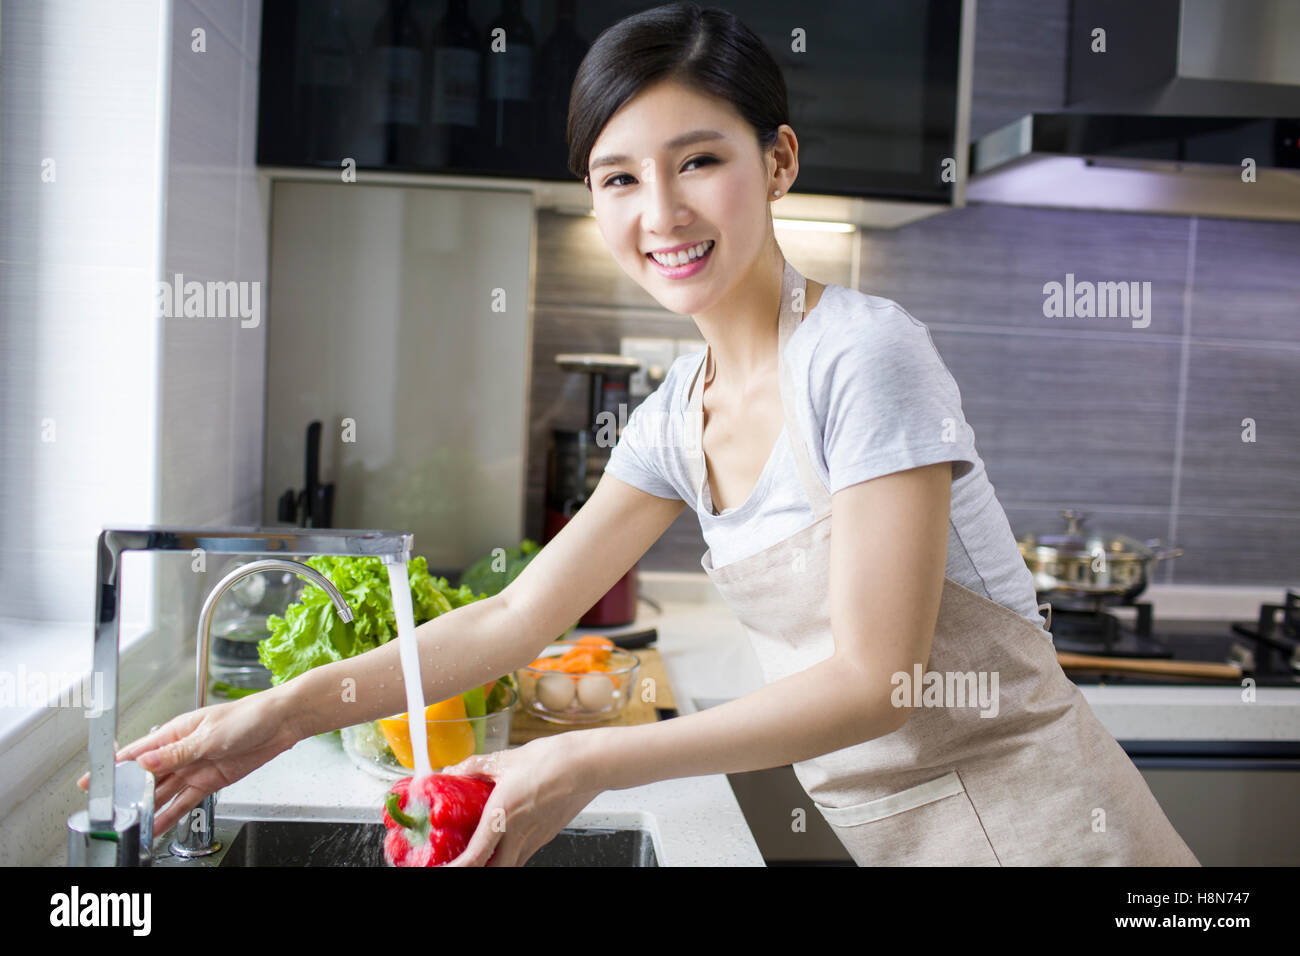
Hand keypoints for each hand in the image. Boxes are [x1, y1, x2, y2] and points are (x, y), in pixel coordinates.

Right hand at [75, 689, 301, 835]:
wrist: (281, 722)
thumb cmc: (249, 715)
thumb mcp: (209, 735)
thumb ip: (177, 753)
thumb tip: (145, 762)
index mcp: (176, 732)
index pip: (137, 752)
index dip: (114, 767)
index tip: (93, 782)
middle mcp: (182, 751)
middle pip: (148, 777)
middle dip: (129, 794)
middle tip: (112, 813)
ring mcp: (196, 767)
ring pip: (164, 792)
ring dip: (148, 808)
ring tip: (131, 826)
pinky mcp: (211, 780)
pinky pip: (185, 800)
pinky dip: (171, 813)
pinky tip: (157, 825)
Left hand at [441, 733, 602, 866]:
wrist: (589, 763)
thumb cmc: (552, 760)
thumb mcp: (505, 759)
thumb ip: (475, 767)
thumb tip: (454, 770)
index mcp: (502, 815)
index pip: (474, 857)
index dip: (457, 867)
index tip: (445, 866)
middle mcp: (519, 834)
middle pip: (496, 869)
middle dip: (479, 868)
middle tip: (465, 860)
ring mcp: (537, 837)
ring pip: (512, 863)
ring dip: (496, 862)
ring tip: (484, 851)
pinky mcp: (548, 833)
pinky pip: (526, 851)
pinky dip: (512, 850)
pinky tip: (509, 835)